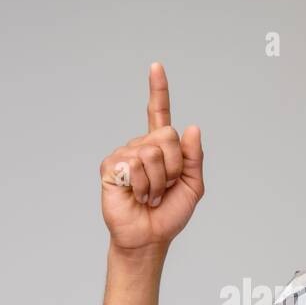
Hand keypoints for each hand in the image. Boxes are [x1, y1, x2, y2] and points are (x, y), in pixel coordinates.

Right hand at [99, 62, 205, 253]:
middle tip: (165, 187)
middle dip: (174, 166)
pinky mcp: (111, 167)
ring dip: (158, 181)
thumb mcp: (193, 186)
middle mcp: (141, 146)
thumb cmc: (169, 214)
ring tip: (150, 195)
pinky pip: (135, 166)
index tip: (156, 67)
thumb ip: (194, 157)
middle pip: (168, 137)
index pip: (158, 114)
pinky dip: (143, 186)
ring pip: (152, 153)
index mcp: (160, 148)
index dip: (158, 90)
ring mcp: (124, 155)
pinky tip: (136, 196)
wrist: (149, 237)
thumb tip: (192, 127)